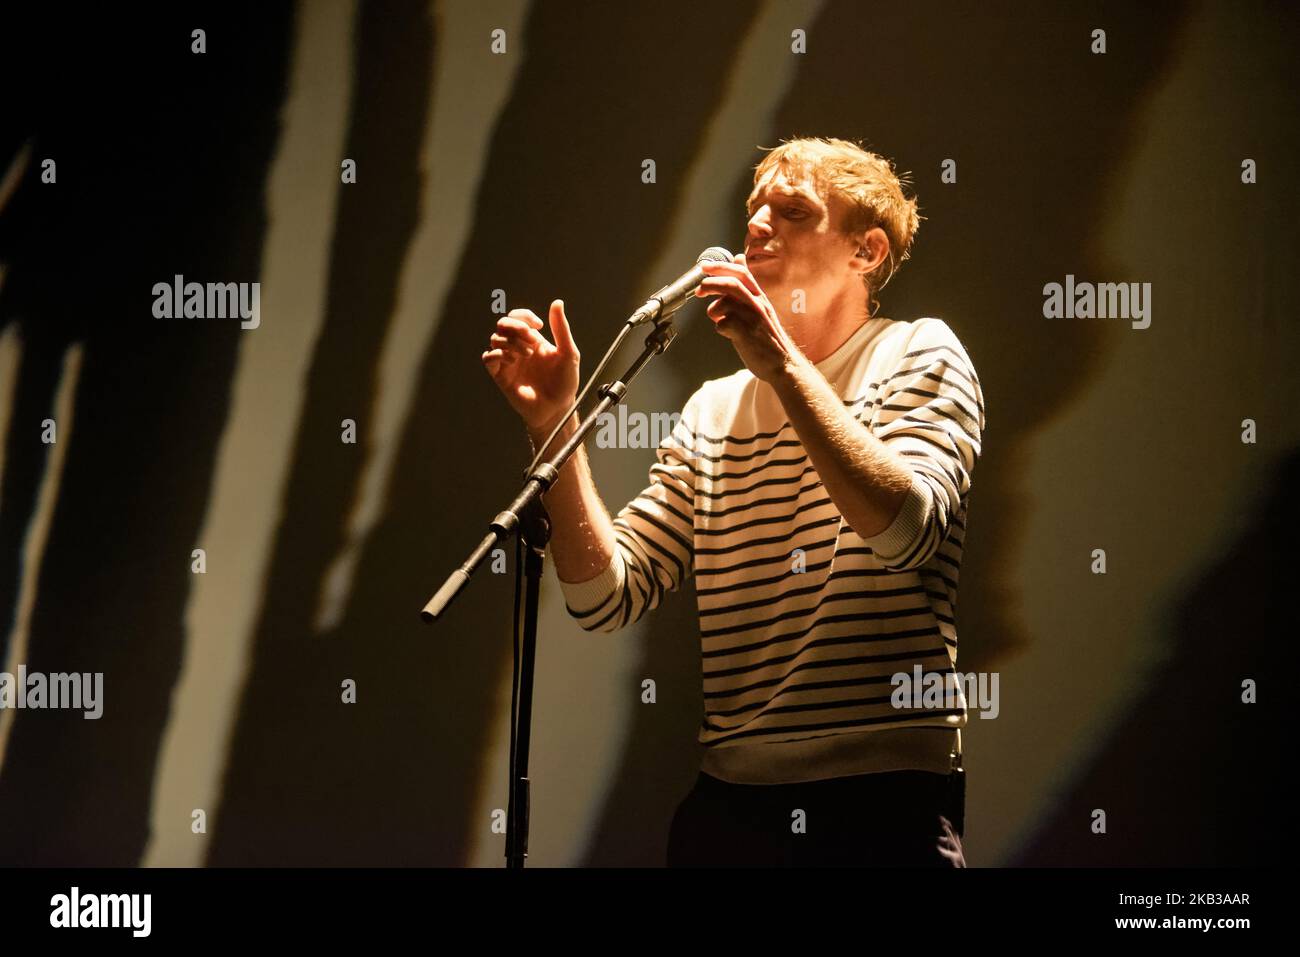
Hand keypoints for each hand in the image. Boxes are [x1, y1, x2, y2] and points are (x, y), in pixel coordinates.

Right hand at [482, 299, 580, 432]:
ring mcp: (508, 360)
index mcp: (533, 339)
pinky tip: (512, 361)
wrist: (557, 408)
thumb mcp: (568, 353)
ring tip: (527, 355)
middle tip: (532, 340)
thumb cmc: (564, 383)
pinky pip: (488, 357)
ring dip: (511, 342)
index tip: (539, 326)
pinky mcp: (500, 375)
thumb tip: (557, 302)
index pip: (519, 317)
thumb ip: (561, 328)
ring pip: (495, 338)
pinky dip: (498, 354)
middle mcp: (518, 347)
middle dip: (516, 327)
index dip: (525, 316)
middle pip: (503, 323)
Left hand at [694, 254, 799, 381]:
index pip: (741, 273)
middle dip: (711, 282)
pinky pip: (723, 324)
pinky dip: (719, 328)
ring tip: (718, 319)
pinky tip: (727, 333)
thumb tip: (738, 259)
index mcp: (761, 297)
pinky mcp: (745, 334)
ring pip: (725, 303)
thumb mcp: (761, 306)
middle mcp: (758, 305)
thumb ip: (748, 286)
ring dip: (714, 310)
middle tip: (700, 290)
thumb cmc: (768, 338)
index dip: (721, 266)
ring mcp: (752, 319)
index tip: (705, 266)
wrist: (783, 364)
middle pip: (731, 284)